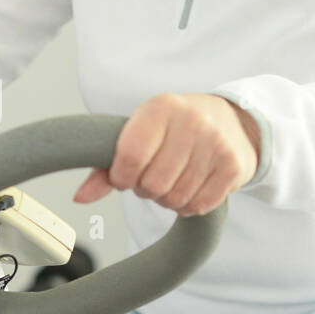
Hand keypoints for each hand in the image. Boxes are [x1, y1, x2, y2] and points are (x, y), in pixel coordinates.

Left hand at [73, 92, 259, 216]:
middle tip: (152, 177)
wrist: (231, 121)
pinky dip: (188, 206)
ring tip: (172, 180)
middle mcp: (191, 121)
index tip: (124, 176)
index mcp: (160, 107)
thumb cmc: (173, 129)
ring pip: (175, 198)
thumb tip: (79, 198)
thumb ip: (105, 166)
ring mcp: (217, 143)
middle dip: (145, 189)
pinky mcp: (234, 166)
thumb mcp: (138, 133)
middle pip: (152, 184)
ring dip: (167, 199)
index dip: (121, 178)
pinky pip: (199, 206)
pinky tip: (191, 186)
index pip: (130, 157)